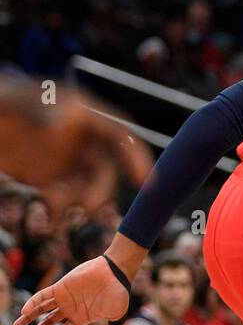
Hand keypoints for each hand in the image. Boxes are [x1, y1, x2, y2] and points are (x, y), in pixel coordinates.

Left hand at [0, 86, 152, 215]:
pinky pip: (64, 196)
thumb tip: (71, 118)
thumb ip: (49, 112)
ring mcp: (65, 158)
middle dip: (102, 189)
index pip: (121, 136)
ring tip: (60, 212)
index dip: (137, 157)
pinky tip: (51, 220)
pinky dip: (60, 210)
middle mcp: (81, 139)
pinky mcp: (46, 176)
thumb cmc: (3, 104)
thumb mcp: (25, 104)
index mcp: (84, 116)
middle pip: (107, 167)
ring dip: (83, 201)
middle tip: (89, 207)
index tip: (145, 180)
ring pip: (88, 185)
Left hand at [14, 255, 129, 324]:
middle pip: (48, 323)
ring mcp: (63, 298)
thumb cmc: (119, 293)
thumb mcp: (118, 317)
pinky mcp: (60, 287)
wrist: (115, 272)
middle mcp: (69, 309)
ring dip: (28, 317)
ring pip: (41, 309)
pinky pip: (42, 295)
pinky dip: (33, 302)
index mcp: (80, 318)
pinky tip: (26, 310)